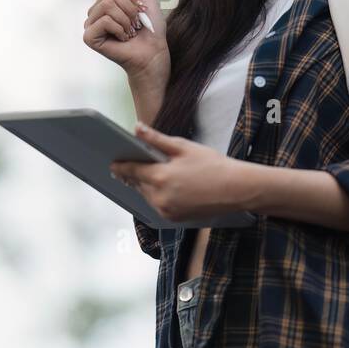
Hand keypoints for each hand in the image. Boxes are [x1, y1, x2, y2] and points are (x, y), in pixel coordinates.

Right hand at [83, 0, 168, 82]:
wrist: (153, 52)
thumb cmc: (151, 27)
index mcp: (107, 0)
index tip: (140, 6)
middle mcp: (96, 10)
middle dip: (130, 6)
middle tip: (137, 21)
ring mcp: (90, 23)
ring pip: (107, 4)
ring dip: (126, 18)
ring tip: (130, 31)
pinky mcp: (89, 36)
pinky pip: (105, 20)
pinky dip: (119, 29)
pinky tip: (122, 39)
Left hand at [108, 123, 248, 222]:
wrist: (236, 189)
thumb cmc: (212, 165)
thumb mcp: (184, 147)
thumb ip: (157, 139)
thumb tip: (136, 128)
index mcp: (160, 177)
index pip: (132, 170)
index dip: (120, 166)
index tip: (112, 163)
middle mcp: (159, 197)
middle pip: (138, 184)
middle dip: (133, 175)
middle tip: (128, 165)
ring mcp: (166, 211)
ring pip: (147, 196)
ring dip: (145, 186)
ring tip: (147, 174)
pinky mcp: (174, 219)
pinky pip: (157, 205)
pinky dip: (157, 196)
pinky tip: (163, 186)